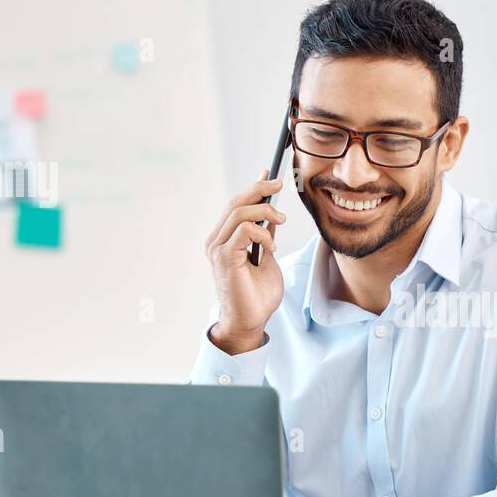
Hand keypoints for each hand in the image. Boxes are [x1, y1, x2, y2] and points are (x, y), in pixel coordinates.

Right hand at [205, 170, 287, 354]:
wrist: (250, 322)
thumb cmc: (257, 295)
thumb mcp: (266, 257)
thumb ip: (265, 236)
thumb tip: (272, 214)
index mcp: (223, 240)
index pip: (235, 205)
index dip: (252, 187)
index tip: (269, 174)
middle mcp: (216, 241)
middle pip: (235, 203)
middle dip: (260, 189)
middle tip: (280, 185)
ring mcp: (217, 248)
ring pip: (239, 212)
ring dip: (265, 211)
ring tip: (281, 222)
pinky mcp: (224, 257)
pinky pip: (244, 229)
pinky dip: (262, 232)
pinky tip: (271, 246)